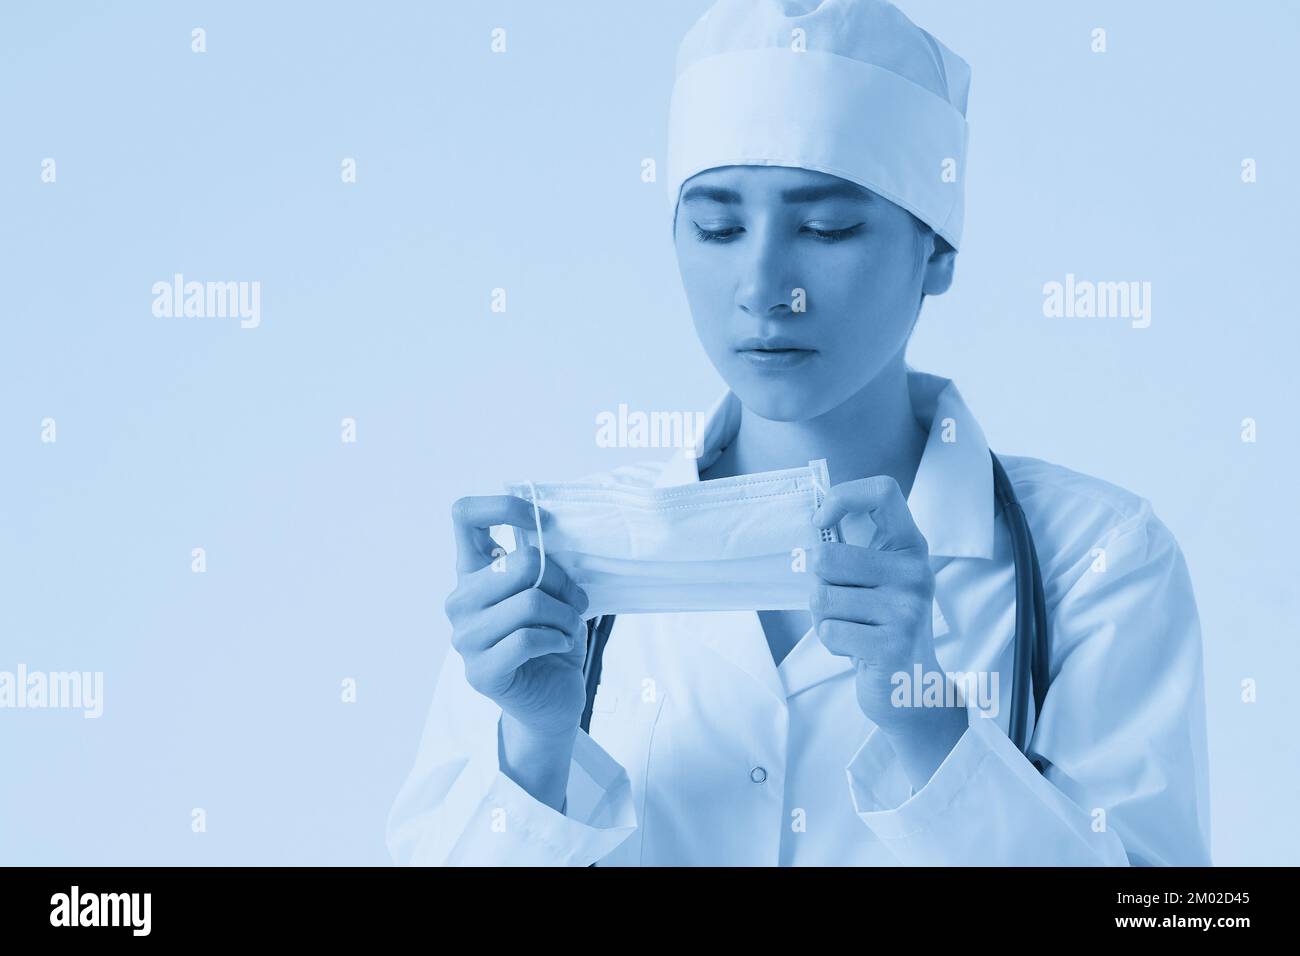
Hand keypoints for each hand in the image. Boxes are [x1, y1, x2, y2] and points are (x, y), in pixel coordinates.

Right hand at [446, 495, 589, 738]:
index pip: (465, 515)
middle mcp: (460, 601)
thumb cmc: (552, 640)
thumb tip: (552, 539)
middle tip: (576, 601)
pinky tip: (560, 646)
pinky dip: (558, 640)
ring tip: (570, 627)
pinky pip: (529, 639)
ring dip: (566, 615)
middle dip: (563, 581)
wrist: (551, 702)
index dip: (505, 507)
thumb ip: (543, 566)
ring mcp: (465, 638)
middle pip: (521, 562)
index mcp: (472, 573)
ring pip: (530, 602)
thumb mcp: (550, 593)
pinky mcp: (480, 671)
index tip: (541, 521)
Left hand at [809, 475, 968, 787]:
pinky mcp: (890, 645)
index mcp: (910, 547)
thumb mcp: (878, 581)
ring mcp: (906, 609)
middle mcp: (914, 572)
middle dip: (820, 584)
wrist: (913, 688)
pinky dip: (831, 641)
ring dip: (823, 617)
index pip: (883, 492)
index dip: (843, 497)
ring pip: (821, 596)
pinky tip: (856, 649)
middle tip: (842, 604)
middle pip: (828, 557)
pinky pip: (828, 630)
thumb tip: (813, 524)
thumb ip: (853, 551)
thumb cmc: (882, 625)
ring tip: (852, 627)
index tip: (820, 522)